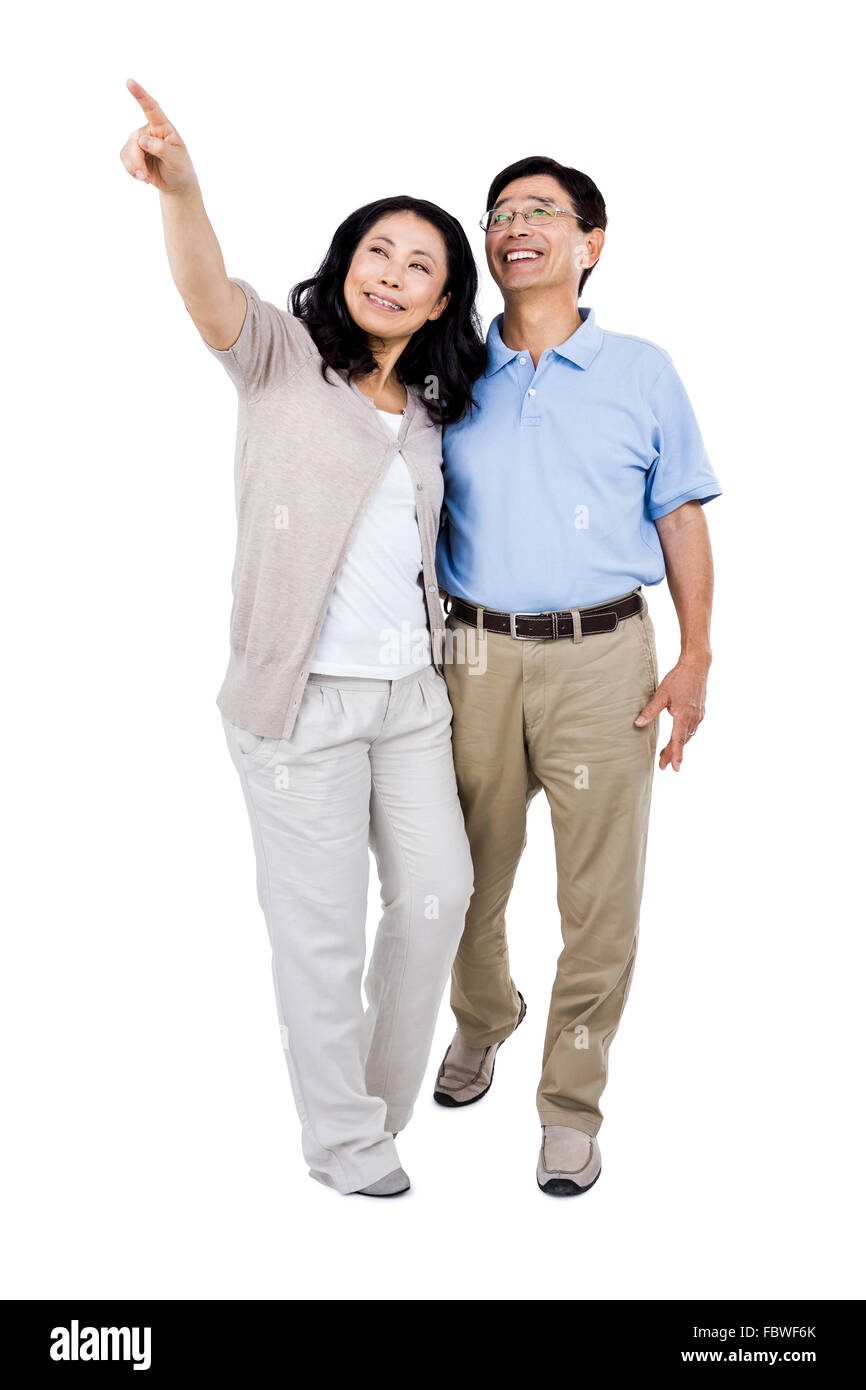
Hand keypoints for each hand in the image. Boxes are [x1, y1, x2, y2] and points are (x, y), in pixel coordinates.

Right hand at [119, 79, 197, 194]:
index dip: (140, 94)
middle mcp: (149, 130)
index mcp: (162, 127)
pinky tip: (142, 176)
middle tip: (144, 175)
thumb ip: (161, 148)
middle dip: (137, 160)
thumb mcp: (176, 159)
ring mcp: (139, 141)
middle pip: (134, 140)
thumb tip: (142, 140)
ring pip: (127, 151)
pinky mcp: (133, 152)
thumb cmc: (180, 167)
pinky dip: (131, 170)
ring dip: (134, 167)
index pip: (151, 108)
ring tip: (146, 178)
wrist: (176, 183)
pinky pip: (124, 159)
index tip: (129, 81)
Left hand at [634, 656, 708, 771]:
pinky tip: (678, 737)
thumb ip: (650, 710)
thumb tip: (638, 724)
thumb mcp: (662, 694)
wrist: (697, 666)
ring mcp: (698, 715)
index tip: (675, 768)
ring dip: (678, 745)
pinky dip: (684, 736)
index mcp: (684, 715)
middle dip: (673, 754)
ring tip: (666, 754)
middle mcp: (693, 718)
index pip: (679, 740)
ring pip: (688, 736)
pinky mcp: (700, 711)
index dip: (676, 755)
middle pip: (683, 741)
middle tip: (664, 766)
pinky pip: (692, 728)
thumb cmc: (678, 678)